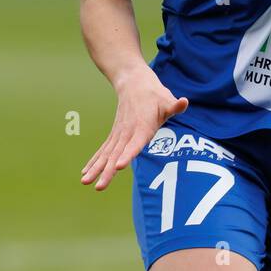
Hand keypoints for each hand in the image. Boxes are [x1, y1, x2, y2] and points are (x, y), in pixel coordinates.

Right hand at [80, 70, 187, 190]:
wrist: (134, 84)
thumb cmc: (155, 96)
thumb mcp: (166, 100)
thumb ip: (174, 106)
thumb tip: (184, 102)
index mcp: (142, 126)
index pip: (134, 144)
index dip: (127, 155)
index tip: (118, 166)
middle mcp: (127, 132)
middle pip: (116, 154)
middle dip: (107, 171)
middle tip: (99, 187)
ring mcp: (119, 134)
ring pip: (106, 154)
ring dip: (96, 169)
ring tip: (85, 182)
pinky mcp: (115, 136)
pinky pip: (103, 151)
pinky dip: (94, 162)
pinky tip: (86, 174)